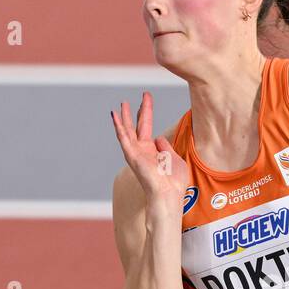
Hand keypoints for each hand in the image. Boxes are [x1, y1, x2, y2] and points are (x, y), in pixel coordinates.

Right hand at [110, 91, 189, 215]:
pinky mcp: (132, 156)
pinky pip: (123, 138)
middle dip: (139, 109)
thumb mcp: (174, 158)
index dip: (146, 111)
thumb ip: (166, 146)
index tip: (146, 98)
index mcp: (151, 150)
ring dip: (125, 117)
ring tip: (123, 104)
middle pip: (138, 125)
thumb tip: (158, 138)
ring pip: (127, 131)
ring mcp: (135, 153)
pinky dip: (118, 127)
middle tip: (142, 94)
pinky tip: (115, 116)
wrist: (169, 194)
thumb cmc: (173, 182)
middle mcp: (141, 150)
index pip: (147, 126)